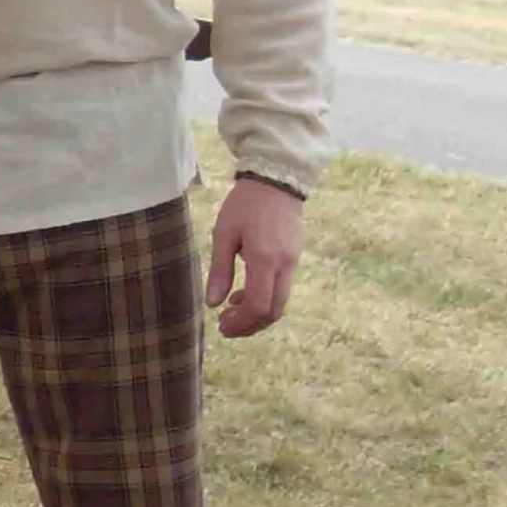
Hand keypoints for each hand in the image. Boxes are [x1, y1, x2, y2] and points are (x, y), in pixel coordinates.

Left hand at [207, 178, 303, 337]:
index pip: (259, 306)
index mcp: (265, 260)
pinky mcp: (294, 258)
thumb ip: (219, 270)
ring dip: (257, 314)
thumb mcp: (223, 234)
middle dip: (250, 325)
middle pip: (274, 310)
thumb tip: (212, 303)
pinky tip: (243, 293)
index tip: (221, 326)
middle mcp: (284, 266)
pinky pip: (282, 288)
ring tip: (231, 311)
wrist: (277, 180)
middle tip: (225, 326)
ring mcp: (293, 262)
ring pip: (280, 302)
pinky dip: (264, 298)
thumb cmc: (245, 204)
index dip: (241, 323)